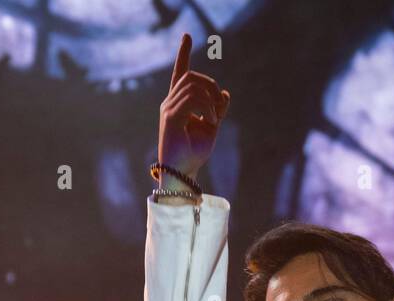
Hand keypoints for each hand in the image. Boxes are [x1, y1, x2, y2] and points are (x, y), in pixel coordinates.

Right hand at [157, 32, 229, 187]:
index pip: (180, 74)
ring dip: (211, 98)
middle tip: (220, 105)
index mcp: (178, 103)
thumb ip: (218, 109)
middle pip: (192, 76)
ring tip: (215, 118)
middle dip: (211, 85)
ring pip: (193, 85)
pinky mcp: (171, 116)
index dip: (183, 54)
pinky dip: (207, 106)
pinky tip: (211, 120)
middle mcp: (170, 103)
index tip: (186, 36)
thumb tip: (225, 93)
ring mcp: (168, 108)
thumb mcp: (211, 127)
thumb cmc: (195, 153)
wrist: (183, 172)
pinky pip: (192, 98)